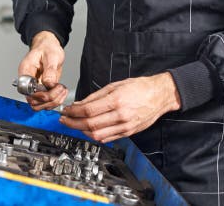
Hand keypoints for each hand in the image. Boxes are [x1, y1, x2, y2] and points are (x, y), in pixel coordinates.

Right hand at [18, 31, 67, 110]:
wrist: (48, 47)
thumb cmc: (47, 48)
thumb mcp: (51, 55)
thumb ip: (49, 70)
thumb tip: (49, 84)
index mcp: (26, 71)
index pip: (26, 90)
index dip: (39, 93)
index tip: (51, 87)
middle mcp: (28, 82)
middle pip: (33, 101)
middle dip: (49, 99)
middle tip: (60, 88)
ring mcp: (34, 87)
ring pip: (38, 105)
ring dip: (53, 102)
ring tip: (62, 90)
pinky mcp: (41, 91)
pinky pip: (45, 103)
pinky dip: (55, 101)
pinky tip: (62, 92)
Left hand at [58, 73, 180, 142]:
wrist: (159, 95)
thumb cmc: (139, 87)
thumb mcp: (115, 85)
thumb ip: (96, 96)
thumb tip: (79, 104)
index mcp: (116, 100)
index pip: (88, 110)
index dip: (73, 112)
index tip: (66, 111)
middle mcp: (120, 115)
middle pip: (90, 124)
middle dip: (73, 123)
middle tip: (64, 120)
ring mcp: (125, 126)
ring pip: (97, 135)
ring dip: (82, 132)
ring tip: (74, 125)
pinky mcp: (128, 132)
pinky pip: (107, 139)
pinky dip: (95, 136)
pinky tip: (88, 131)